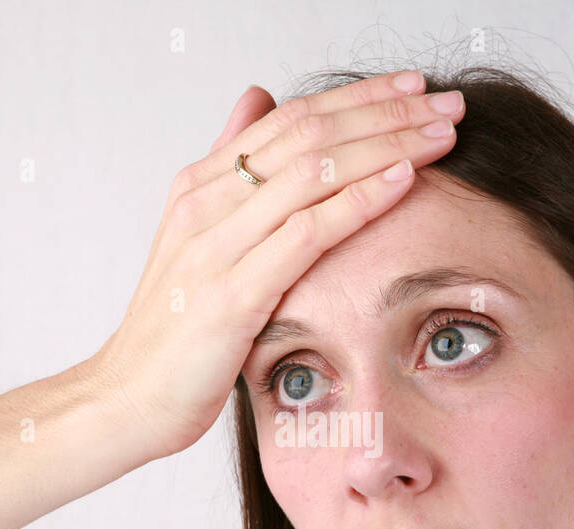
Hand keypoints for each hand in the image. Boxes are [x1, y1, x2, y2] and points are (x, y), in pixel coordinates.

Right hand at [92, 70, 465, 461]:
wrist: (127, 399)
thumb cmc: (172, 330)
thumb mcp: (197, 238)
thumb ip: (229, 169)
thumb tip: (258, 98)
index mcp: (200, 186)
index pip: (290, 118)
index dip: (358, 96)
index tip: (414, 85)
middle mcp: (206, 204)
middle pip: (309, 133)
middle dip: (384, 111)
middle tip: (446, 100)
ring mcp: (216, 246)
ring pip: (313, 171)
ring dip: (386, 144)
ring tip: (442, 131)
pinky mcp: (233, 295)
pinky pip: (307, 233)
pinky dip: (360, 199)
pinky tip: (405, 179)